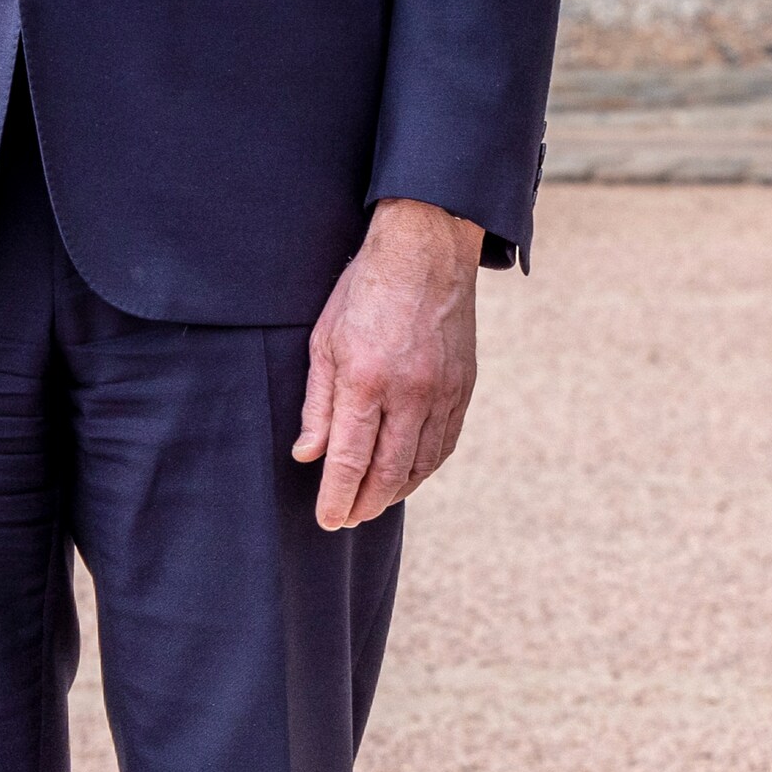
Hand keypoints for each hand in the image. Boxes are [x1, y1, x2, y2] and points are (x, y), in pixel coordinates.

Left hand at [299, 199, 480, 530]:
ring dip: (396, 491)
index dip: (338, 498)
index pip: (349, 460)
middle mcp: (408, 393)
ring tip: (374, 501)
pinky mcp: (463, 387)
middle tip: (348, 519)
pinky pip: (445, 443)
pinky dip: (425, 467)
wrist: (427, 250)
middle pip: (388, 473)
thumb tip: (308, 454)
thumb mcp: (324, 340)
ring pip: (421, 464)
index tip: (329, 521)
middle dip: (365, 504)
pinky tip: (409, 474)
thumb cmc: (366, 291)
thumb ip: (318, 403)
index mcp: (365, 380)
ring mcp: (441, 392)